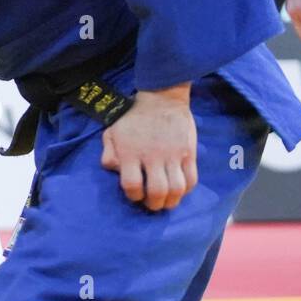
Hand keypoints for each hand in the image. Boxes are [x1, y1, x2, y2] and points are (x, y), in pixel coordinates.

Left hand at [100, 86, 197, 210]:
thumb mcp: (112, 132)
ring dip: (171, 201)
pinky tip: (180, 189)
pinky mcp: (189, 152)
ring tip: (167, 201)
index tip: (135, 194)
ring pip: (176, 189)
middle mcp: (152, 156)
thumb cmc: (133, 117)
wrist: (161, 96)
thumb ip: (108, 153)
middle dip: (154, 204)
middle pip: (157, 192)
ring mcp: (173, 155)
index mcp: (130, 153)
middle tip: (153, 204)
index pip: (132, 185)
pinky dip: (186, 189)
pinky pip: (192, 179)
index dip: (133, 196)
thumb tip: (114, 170)